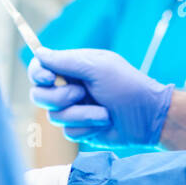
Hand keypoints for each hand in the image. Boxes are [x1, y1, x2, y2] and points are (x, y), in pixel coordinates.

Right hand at [29, 47, 172, 146]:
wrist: (148, 117)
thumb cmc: (127, 86)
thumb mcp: (97, 68)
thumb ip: (65, 61)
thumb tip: (38, 52)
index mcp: (73, 68)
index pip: (40, 69)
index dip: (37, 74)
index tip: (48, 78)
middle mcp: (70, 88)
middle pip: (39, 95)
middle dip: (59, 98)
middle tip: (80, 93)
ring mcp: (74, 109)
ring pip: (54, 116)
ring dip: (81, 114)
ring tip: (104, 112)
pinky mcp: (81, 128)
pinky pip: (68, 132)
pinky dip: (88, 127)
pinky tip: (104, 123)